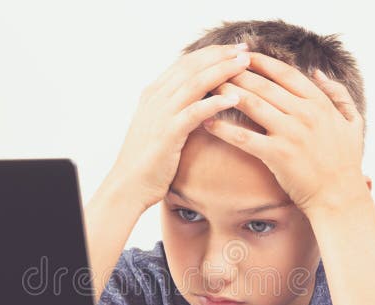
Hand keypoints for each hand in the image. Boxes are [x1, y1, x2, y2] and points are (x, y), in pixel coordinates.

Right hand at [110, 43, 251, 209]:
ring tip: (245, 64)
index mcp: (154, 93)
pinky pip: (195, 112)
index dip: (212, 53)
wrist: (128, 185)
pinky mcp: (168, 133)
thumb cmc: (148, 161)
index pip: (186, 63)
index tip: (235, 49)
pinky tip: (235, 97)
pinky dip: (215, 102)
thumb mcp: (158, 126)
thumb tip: (198, 100)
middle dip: (221, 55)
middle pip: (193, 67)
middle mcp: (156, 98)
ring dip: (223, 71)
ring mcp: (161, 114)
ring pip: (196, 83)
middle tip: (246, 49)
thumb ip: (174, 109)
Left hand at [202, 52, 367, 214]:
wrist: (340, 196)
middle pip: (264, 85)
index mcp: (320, 103)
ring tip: (208, 89)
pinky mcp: (278, 154)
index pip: (286, 73)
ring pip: (252, 105)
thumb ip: (339, 94)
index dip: (262, 62)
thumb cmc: (346, 162)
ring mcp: (291, 133)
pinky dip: (224, 128)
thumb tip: (317, 73)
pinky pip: (244, 137)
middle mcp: (305, 113)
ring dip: (227, 94)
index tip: (244, 57)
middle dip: (237, 74)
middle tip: (217, 69)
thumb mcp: (353, 122)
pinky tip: (207, 122)